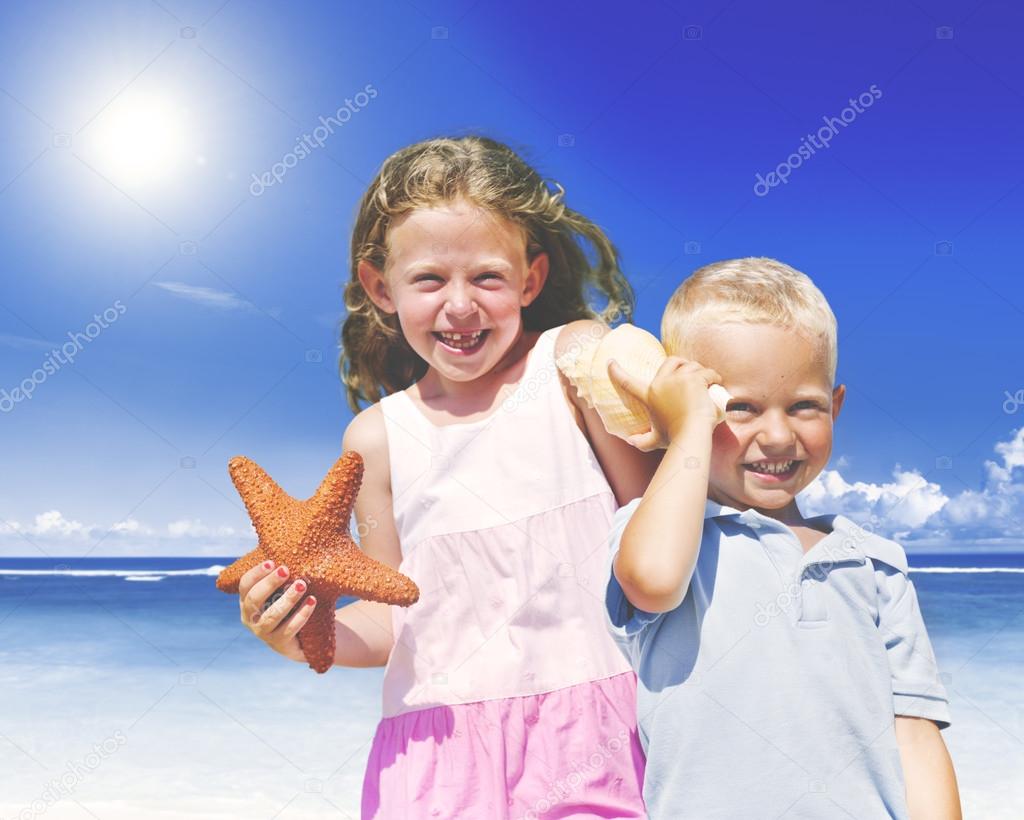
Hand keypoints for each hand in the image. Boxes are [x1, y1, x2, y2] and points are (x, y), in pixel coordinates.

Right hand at [238, 561, 316, 662]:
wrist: (303, 637)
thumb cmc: (290, 606)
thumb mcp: (280, 591)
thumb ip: (279, 576)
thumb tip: (287, 545)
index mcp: (246, 602)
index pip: (245, 585)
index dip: (256, 574)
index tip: (272, 562)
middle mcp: (250, 618)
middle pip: (254, 600)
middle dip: (269, 583)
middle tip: (286, 570)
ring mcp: (263, 633)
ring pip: (272, 616)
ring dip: (287, 599)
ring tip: (302, 585)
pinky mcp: (279, 644)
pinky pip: (290, 629)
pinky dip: (302, 614)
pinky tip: (312, 601)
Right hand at [608, 356, 723, 449]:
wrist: (691, 434)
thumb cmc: (675, 437)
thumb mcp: (656, 439)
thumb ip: (642, 441)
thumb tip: (630, 441)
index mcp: (650, 395)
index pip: (629, 383)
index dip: (617, 372)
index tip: (610, 362)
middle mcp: (662, 383)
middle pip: (671, 361)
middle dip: (682, 362)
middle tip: (691, 371)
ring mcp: (679, 379)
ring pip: (693, 365)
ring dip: (702, 372)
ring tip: (709, 384)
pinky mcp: (695, 379)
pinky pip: (707, 372)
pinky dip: (714, 377)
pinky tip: (716, 383)